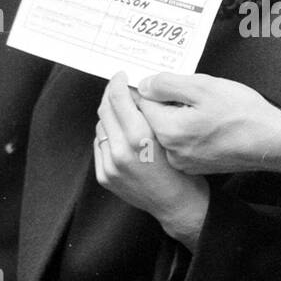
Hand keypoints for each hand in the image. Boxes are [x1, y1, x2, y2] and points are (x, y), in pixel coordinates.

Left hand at [95, 73, 209, 250]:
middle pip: (105, 109)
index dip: (117, 82)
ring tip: (125, 115)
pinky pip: (99, 144)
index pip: (117, 97)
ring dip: (110, 116)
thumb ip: (149, 110)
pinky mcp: (104, 176)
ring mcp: (109, 165)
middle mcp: (120, 151)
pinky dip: (108, 136)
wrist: (178, 204)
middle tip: (120, 88)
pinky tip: (121, 136)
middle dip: (112, 95)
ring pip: (100, 125)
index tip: (121, 75)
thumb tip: (133, 89)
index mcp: (139, 136)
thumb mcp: (170, 132)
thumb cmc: (181, 167)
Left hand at [136, 72, 280, 175]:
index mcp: (169, 131)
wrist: (272, 141)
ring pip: (165, 129)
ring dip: (172, 114)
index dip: (147, 86)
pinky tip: (202, 119)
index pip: (140, 103)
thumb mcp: (203, 85)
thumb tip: (144, 85)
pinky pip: (178, 142)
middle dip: (159, 100)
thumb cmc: (242, 113)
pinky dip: (183, 128)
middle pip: (150, 118)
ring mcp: (183, 162)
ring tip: (196, 103)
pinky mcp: (194, 166)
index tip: (154, 78)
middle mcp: (171, 152)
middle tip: (178, 87)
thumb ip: (166, 84)